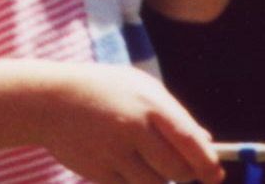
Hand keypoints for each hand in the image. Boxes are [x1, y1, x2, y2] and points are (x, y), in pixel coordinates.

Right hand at [40, 63, 222, 183]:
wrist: (49, 100)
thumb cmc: (104, 91)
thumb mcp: (140, 89)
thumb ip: (173, 115)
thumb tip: (206, 143)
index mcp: (149, 103)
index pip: (189, 141)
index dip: (207, 163)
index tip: (215, 175)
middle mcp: (133, 128)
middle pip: (177, 170)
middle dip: (185, 174)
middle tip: (181, 169)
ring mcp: (114, 152)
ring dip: (158, 178)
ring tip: (145, 158)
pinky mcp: (99, 172)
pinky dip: (133, 181)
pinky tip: (121, 160)